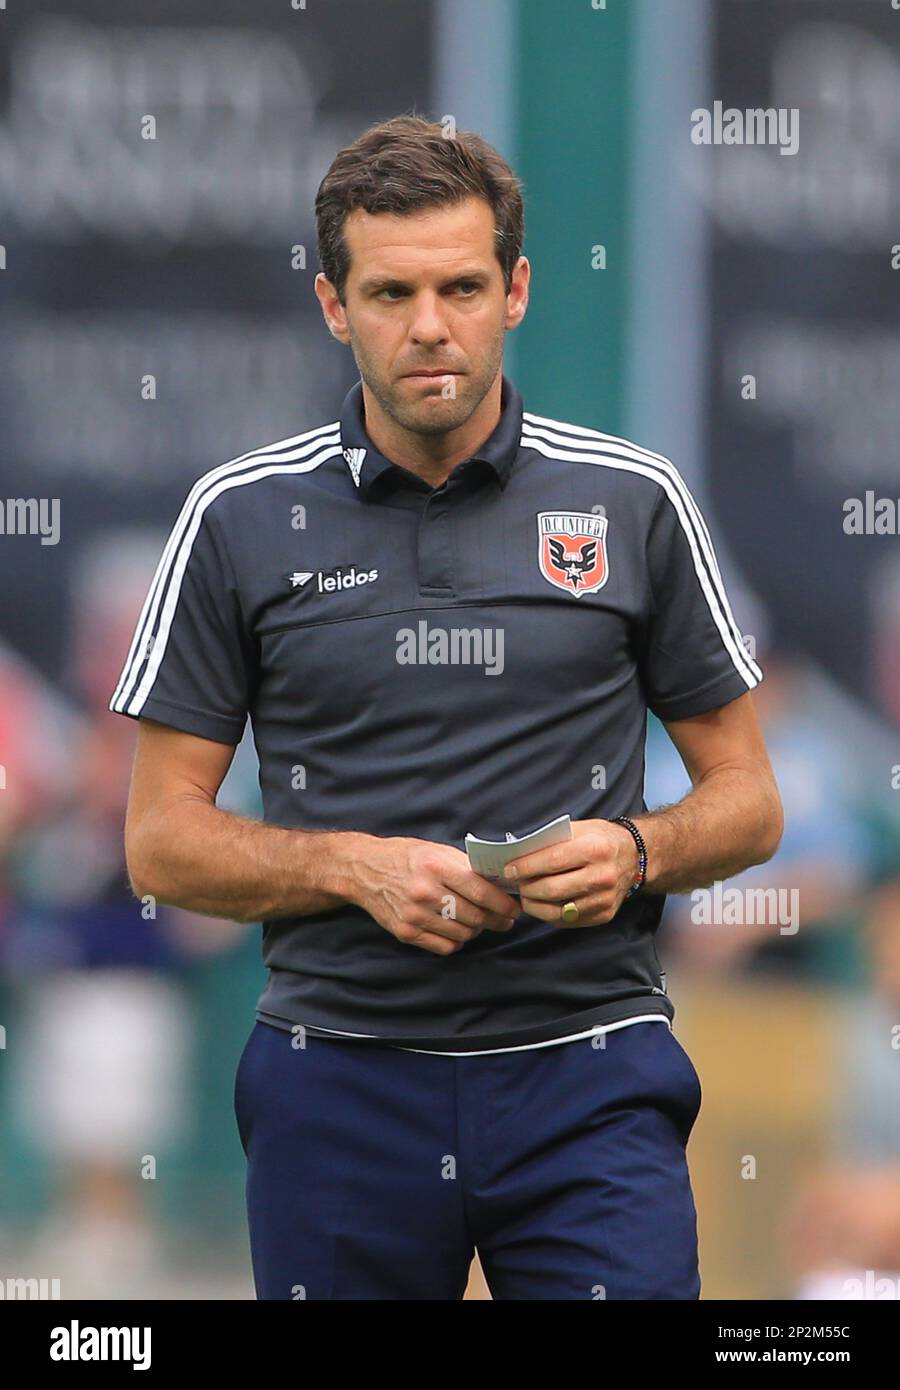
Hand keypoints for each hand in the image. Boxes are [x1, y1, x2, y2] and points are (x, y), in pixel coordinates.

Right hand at [350, 836, 520, 954]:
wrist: (364, 870)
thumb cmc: (406, 857)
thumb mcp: (437, 851)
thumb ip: (466, 868)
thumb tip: (499, 884)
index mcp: (436, 867)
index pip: (480, 892)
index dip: (503, 904)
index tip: (515, 909)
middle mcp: (425, 892)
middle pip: (474, 916)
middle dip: (496, 920)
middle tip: (505, 920)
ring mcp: (414, 915)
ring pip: (462, 934)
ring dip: (476, 931)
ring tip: (479, 922)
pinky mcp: (405, 932)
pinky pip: (444, 946)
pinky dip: (456, 941)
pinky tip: (457, 930)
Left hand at [505, 819, 638, 926]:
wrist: (635, 856)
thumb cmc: (601, 839)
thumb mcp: (580, 829)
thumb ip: (552, 840)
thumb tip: (519, 854)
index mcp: (595, 848)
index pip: (552, 861)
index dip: (526, 867)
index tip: (509, 869)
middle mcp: (602, 876)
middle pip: (552, 889)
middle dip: (527, 889)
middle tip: (516, 884)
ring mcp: (604, 899)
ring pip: (558, 911)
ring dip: (535, 905)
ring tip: (527, 896)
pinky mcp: (604, 915)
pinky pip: (568, 920)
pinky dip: (550, 914)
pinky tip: (543, 904)